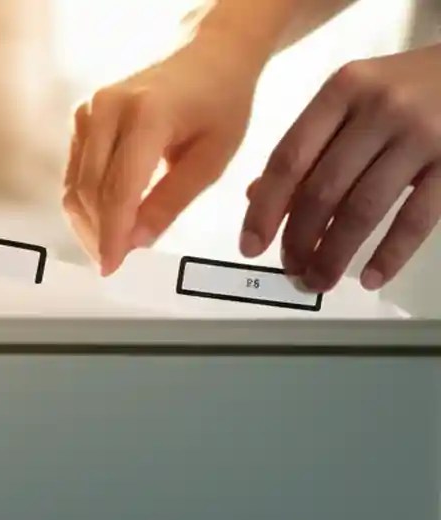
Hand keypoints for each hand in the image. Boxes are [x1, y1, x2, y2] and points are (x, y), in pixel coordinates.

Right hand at [63, 36, 263, 274]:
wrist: (208, 56)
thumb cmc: (219, 104)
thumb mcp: (212, 158)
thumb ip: (171, 201)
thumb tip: (135, 242)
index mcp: (147, 116)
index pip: (118, 189)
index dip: (111, 234)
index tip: (111, 267)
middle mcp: (107, 109)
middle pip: (90, 190)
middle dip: (98, 233)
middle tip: (115, 261)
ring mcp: (88, 110)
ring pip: (75, 184)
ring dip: (88, 221)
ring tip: (110, 245)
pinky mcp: (81, 117)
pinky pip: (75, 171)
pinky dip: (87, 201)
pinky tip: (105, 219)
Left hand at [241, 44, 440, 291]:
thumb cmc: (410, 86)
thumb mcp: (356, 97)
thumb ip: (309, 143)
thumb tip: (256, 196)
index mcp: (343, 89)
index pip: (289, 159)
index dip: (264, 209)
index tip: (249, 247)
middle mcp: (380, 109)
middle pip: (322, 189)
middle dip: (299, 240)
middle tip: (290, 271)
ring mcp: (422, 135)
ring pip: (363, 209)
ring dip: (334, 254)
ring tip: (318, 281)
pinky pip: (417, 218)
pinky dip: (390, 254)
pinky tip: (370, 279)